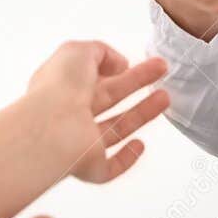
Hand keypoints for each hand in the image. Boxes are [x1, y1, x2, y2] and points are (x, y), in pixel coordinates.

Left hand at [28, 41, 169, 183]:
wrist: (52, 128)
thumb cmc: (59, 88)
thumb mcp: (78, 51)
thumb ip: (101, 52)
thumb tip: (119, 64)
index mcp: (63, 87)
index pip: (93, 77)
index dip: (115, 69)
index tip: (135, 62)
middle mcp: (70, 115)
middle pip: (109, 99)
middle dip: (136, 83)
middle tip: (160, 71)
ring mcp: (79, 142)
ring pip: (115, 128)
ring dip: (141, 114)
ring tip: (165, 97)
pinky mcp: (90, 166)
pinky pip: (110, 166)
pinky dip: (127, 157)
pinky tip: (140, 144)